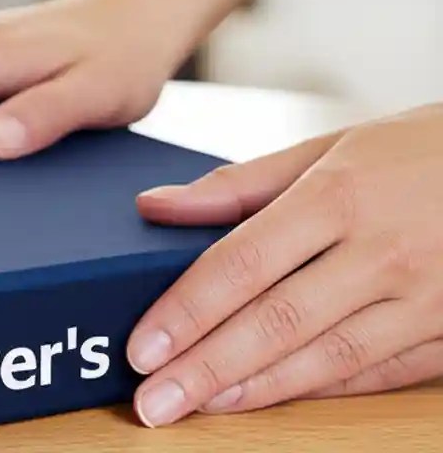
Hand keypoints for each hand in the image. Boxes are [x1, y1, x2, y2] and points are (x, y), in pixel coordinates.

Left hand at [129, 104, 442, 426]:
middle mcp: (384, 252)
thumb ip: (239, 185)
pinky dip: (318, 390)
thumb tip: (155, 207)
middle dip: (205, 367)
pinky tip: (266, 399)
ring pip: (326, 358)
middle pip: (276, 322)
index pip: (242, 264)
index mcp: (341, 196)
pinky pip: (376, 373)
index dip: (186, 312)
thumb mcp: (329, 147)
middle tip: (151, 400)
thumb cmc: (417, 152)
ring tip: (196, 406)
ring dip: (254, 389)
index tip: (140, 347)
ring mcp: (426, 299)